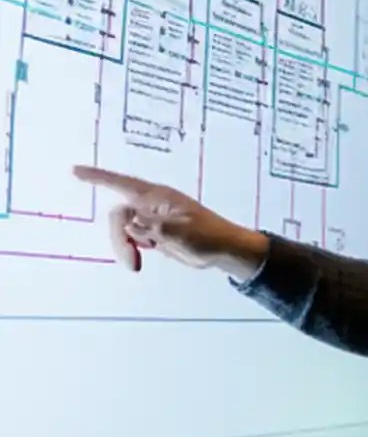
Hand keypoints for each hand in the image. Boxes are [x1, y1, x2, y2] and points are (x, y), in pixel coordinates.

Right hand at [72, 165, 267, 278]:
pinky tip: (139, 261)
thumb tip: (131, 224)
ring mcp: (151, 220)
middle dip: (119, 238)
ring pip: (122, 230)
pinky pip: (130, 239)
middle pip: (118, 216)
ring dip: (123, 248)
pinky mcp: (153, 234)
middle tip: (133, 262)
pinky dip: (129, 251)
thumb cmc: (208, 236)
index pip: (122, 184)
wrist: (223, 251)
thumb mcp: (181, 233)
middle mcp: (151, 206)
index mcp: (158, 197)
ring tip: (136, 265)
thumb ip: (154, 227)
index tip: (75, 171)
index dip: (98, 177)